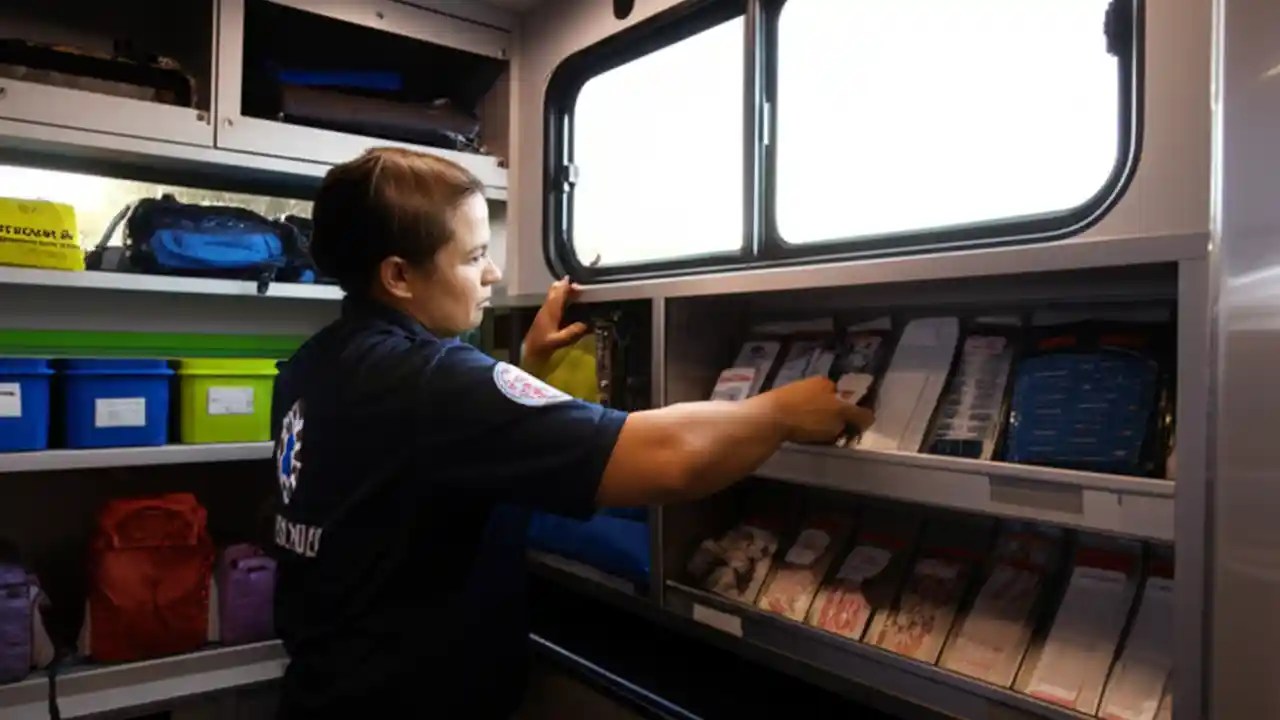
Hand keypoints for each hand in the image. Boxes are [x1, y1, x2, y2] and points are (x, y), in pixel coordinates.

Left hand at [521, 276, 590, 377]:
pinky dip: (559, 298)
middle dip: (564, 286)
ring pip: (552, 296)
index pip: (558, 294)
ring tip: (574, 292)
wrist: (528, 353)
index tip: (573, 279)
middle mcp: (546, 308)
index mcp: (550, 312)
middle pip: (554, 291)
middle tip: (577, 286)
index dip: (565, 286)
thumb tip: (586, 323)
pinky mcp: (543, 317)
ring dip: (562, 291)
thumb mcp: (558, 341)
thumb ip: (572, 332)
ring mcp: (543, 312)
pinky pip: (552, 302)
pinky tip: (566, 303)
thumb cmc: (542, 347)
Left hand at [760, 377, 875, 443]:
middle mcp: (807, 384)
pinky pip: (794, 417)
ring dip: (813, 424)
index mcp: (824, 383)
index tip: (844, 430)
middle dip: (829, 419)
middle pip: (825, 404)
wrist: (769, 417)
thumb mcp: (840, 416)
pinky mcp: (776, 406)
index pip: (842, 398)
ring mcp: (790, 393)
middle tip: (829, 436)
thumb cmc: (809, 415)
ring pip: (809, 411)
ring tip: (812, 438)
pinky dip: (798, 426)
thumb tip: (870, 417)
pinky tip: (796, 435)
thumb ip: (857, 416)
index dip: (846, 415)